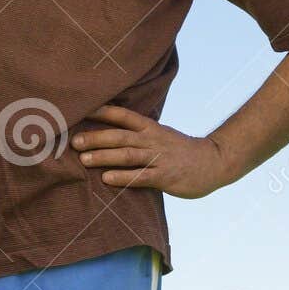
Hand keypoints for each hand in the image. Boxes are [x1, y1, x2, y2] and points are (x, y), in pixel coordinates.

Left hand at [72, 105, 231, 198]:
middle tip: (75, 141)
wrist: (213, 162)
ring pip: (127, 155)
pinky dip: (123, 178)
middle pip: (120, 136)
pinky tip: (107, 179)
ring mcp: (159, 158)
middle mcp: (152, 140)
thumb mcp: (161, 135)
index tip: (82, 110)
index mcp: (150, 128)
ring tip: (83, 160)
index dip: (103, 112)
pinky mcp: (165, 177)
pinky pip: (140, 177)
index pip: (123, 116)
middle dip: (96, 138)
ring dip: (104, 157)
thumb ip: (139, 134)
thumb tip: (110, 133)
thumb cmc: (180, 151)